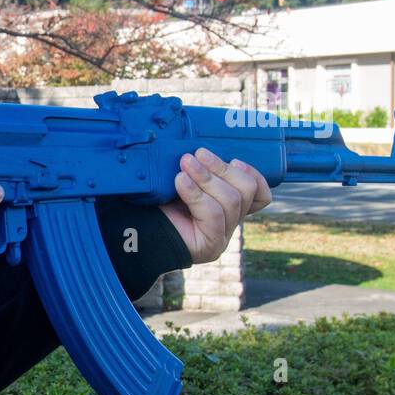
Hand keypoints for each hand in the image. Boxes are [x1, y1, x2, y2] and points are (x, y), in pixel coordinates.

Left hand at [159, 148, 271, 263]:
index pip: (261, 195)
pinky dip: (196, 193)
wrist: (134, 231)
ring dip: (206, 177)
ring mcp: (222, 237)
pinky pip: (213, 213)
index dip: (254, 174)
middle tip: (197, 154)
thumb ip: (201, 168)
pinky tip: (180, 182)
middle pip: (246, 191)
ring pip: (231, 200)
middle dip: (222, 168)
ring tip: (184, 165)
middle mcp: (230, 223)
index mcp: (229, 207)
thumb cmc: (158, 202)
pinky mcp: (210, 246)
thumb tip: (204, 148)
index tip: (234, 158)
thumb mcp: (184, 180)